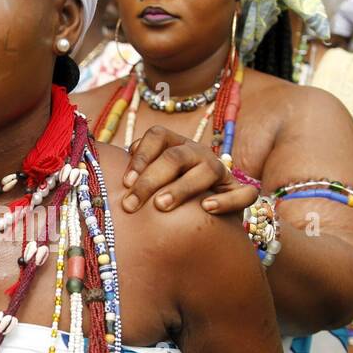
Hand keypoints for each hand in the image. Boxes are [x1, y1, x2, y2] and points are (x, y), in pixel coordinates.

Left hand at [119, 125, 258, 214]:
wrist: (206, 216)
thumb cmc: (168, 195)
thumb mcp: (151, 180)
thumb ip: (135, 172)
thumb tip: (110, 172)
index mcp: (174, 145)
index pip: (157, 136)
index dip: (140, 156)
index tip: (125, 183)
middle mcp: (197, 153)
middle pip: (175, 157)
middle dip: (150, 180)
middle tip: (131, 204)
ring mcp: (220, 170)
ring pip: (205, 170)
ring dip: (181, 188)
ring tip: (161, 206)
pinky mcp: (238, 191)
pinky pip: (242, 193)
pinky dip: (226, 199)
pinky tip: (206, 208)